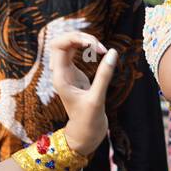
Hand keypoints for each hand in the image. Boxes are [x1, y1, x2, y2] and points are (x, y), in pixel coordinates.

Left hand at [48, 31, 118, 154]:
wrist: (85, 133)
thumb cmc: (88, 120)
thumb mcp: (97, 98)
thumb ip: (104, 75)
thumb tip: (113, 52)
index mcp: (60, 77)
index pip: (58, 46)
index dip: (75, 39)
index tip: (94, 45)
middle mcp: (61, 72)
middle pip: (63, 41)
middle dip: (81, 37)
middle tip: (100, 46)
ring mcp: (67, 71)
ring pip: (70, 45)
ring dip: (85, 41)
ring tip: (102, 49)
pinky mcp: (75, 73)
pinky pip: (76, 52)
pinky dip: (88, 47)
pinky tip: (99, 52)